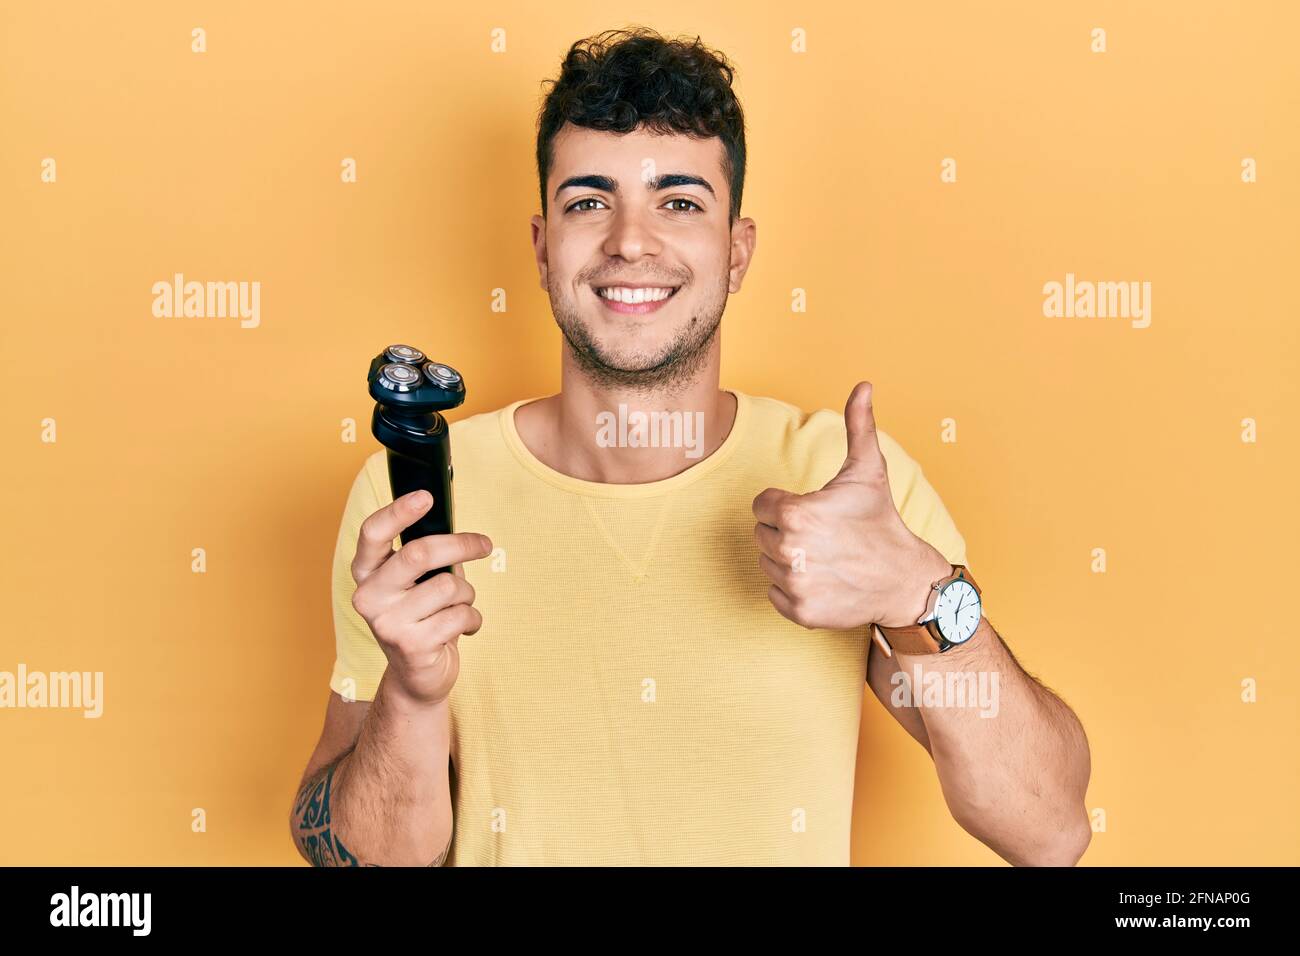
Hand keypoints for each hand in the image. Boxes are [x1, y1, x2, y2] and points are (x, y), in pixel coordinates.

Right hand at [350, 490, 493, 705]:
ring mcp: (386, 623)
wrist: (417, 678)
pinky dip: (472, 619)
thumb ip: (426, 557)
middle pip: (418, 554)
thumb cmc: (423, 617)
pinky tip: (462, 629)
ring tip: (460, 607)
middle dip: (460, 545)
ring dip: (467, 595)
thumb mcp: (418, 583)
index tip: (426, 496)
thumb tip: (457, 529)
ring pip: (448, 586)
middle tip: (484, 544)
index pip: (373, 533)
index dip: (398, 511)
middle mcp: (368, 596)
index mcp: (366, 573)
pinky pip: (460, 615)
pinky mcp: (411, 646)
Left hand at [752, 381, 952, 629]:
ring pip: (767, 563)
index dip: (785, 505)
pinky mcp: (799, 612)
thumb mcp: (868, 471)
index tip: (813, 511)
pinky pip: (774, 593)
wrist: (904, 580)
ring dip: (789, 559)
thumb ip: (858, 426)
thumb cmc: (881, 522)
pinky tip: (821, 579)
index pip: (761, 506)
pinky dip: (793, 588)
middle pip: (762, 534)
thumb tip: (863, 385)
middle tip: (822, 535)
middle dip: (786, 532)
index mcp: (796, 514)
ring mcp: (794, 585)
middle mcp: (790, 551)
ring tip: (823, 556)